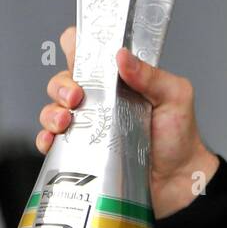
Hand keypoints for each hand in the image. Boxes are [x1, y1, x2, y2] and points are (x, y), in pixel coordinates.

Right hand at [38, 26, 218, 218]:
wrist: (179, 179)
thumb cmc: (180, 137)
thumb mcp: (175, 98)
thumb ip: (152, 76)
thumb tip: (122, 55)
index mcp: (120, 80)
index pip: (90, 54)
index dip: (78, 47)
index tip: (80, 56)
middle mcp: (100, 99)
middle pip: (63, 80)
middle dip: (62, 85)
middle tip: (76, 97)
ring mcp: (88, 125)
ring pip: (52, 108)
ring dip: (51, 112)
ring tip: (65, 122)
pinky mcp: (81, 150)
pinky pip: (51, 141)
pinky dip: (46, 139)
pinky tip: (53, 142)